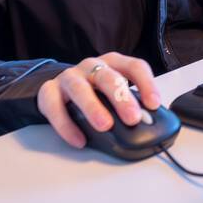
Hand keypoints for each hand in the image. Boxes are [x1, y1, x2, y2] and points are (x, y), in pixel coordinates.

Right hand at [36, 52, 160, 147]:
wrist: (60, 88)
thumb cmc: (95, 91)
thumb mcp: (114, 93)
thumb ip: (130, 104)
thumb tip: (148, 124)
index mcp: (113, 63)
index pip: (134, 66)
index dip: (146, 84)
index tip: (154, 104)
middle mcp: (91, 66)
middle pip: (107, 77)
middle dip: (121, 98)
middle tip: (132, 118)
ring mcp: (69, 77)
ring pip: (79, 88)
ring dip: (93, 107)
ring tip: (104, 126)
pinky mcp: (48, 91)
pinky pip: (54, 106)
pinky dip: (66, 125)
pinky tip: (79, 140)